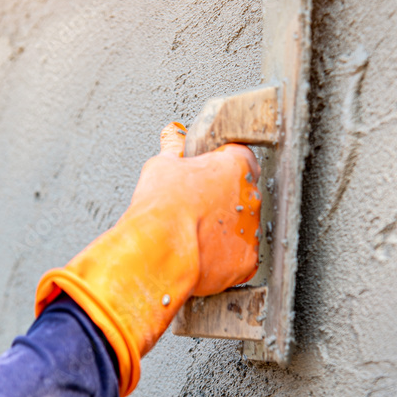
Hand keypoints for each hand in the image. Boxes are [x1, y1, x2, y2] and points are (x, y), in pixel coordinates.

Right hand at [35, 122, 261, 396]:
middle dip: (229, 202)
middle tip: (202, 215)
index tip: (213, 174)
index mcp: (231, 165)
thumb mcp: (157, 171)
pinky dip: (225, 264)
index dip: (225, 164)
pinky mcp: (244, 266)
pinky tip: (207, 265)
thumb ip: (169, 149)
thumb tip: (170, 131)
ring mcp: (250, 233)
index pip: (240, 154)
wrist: (146, 262)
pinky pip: (241, 261)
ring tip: (201, 243)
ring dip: (230, 234)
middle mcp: (248, 197)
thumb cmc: (147, 213)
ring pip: (249, 228)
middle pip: (249, 193)